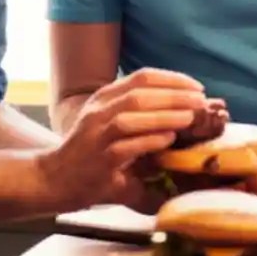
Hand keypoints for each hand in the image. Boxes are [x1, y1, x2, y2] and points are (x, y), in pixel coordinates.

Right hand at [40, 68, 206, 209]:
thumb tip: (183, 107)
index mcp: (104, 98)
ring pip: (131, 116)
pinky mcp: (99, 160)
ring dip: (164, 115)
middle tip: (200, 101)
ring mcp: (97, 135)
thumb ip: (138, 113)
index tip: (196, 86)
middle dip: (174, 95)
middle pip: (139, 93)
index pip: (141, 77)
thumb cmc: (91, 151)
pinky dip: (149, 140)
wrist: (56, 179)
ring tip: (190, 117)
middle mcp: (98, 112)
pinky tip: (168, 139)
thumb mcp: (110, 123)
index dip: (172, 79)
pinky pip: (127, 146)